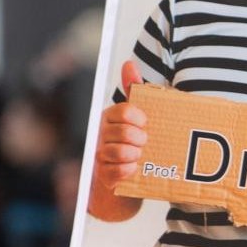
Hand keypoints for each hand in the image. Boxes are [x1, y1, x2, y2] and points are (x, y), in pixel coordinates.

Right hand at [89, 61, 147, 221]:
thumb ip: (135, 91)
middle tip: (145, 143)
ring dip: (133, 155)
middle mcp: (102, 135)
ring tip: (140, 156)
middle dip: (139, 138)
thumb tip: (128, 63)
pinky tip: (133, 170)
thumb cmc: (136, 144)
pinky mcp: (103, 177)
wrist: (130, 183)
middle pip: (123, 131)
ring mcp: (100, 156)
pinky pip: (113, 172)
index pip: (124, 110)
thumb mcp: (138, 117)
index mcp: (111, 118)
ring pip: (116, 151)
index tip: (146, 124)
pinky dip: (126, 171)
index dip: (137, 117)